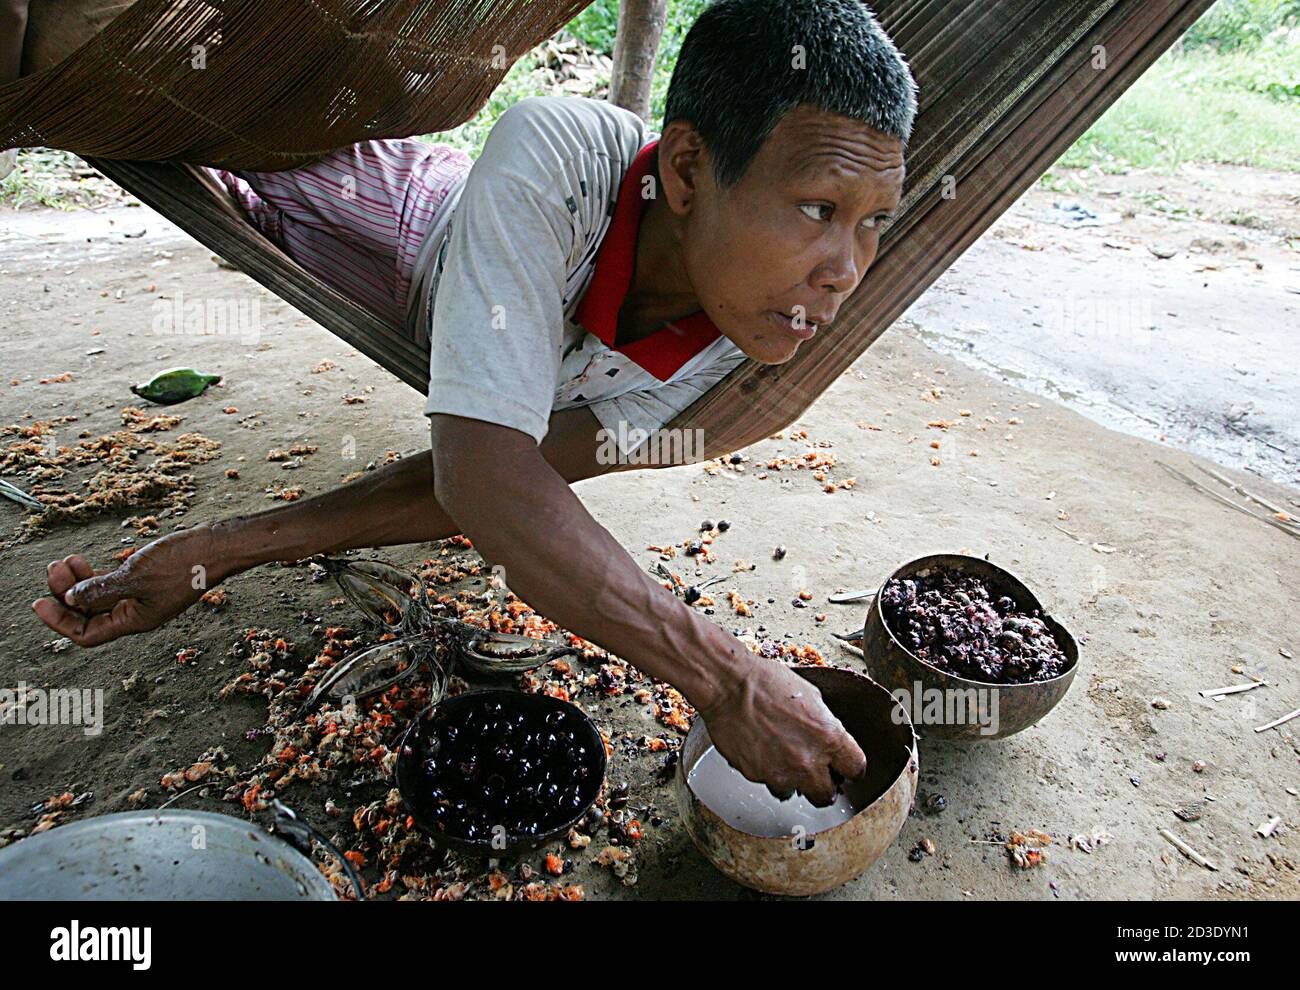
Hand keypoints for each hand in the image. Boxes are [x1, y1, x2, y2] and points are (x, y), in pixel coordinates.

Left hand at [31, 524, 220, 647]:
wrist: (216, 548)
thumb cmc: (184, 563)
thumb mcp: (136, 575)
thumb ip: (101, 589)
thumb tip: (69, 598)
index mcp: (135, 621)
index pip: (87, 633)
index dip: (60, 621)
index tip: (39, 602)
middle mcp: (136, 613)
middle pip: (89, 615)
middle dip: (66, 596)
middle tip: (52, 570)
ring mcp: (142, 598)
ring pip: (99, 598)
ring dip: (78, 583)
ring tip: (65, 561)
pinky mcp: (147, 581)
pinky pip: (112, 585)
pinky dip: (95, 576)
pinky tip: (84, 562)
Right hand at [697, 657, 867, 806]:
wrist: (729, 686)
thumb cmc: (766, 682)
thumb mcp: (811, 695)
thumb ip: (825, 724)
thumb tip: (828, 737)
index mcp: (829, 737)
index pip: (856, 768)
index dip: (850, 768)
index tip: (845, 769)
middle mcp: (808, 760)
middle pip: (827, 796)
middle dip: (823, 786)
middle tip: (816, 776)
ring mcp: (781, 772)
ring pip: (795, 793)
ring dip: (792, 780)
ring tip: (782, 757)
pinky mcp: (757, 775)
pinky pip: (769, 782)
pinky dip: (768, 772)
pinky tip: (763, 751)